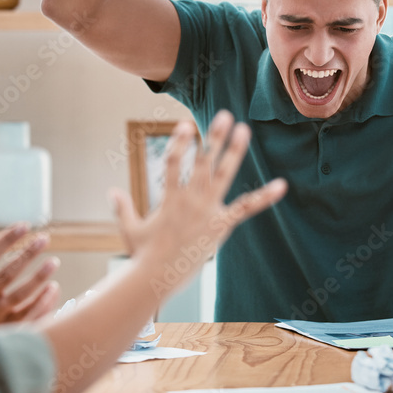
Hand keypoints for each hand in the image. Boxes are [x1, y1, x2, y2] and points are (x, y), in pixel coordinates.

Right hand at [0, 222, 60, 324]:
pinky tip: (53, 287)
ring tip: (54, 261)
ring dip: (38, 278)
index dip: (6, 239)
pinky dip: (43, 302)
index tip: (24, 225)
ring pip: (20, 296)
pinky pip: (28, 315)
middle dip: (27, 254)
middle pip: (7, 274)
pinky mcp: (8, 328)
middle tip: (44, 238)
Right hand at [110, 111, 287, 296]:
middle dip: (213, 137)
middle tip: (224, 114)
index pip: (173, 161)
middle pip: (204, 161)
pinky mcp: (221, 225)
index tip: (185, 125)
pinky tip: (281, 185)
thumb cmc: (142, 255)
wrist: (156, 277)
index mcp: (169, 198)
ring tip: (243, 129)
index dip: (179, 141)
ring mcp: (207, 211)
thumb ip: (122, 208)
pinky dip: (264, 197)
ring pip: (224, 175)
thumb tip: (111, 191)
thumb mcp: (129, 229)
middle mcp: (190, 200)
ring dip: (234, 151)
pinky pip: (246, 208)